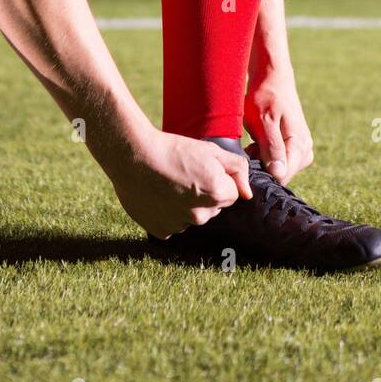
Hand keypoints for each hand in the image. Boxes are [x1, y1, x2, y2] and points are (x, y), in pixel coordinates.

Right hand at [107, 127, 251, 239]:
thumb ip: (237, 168)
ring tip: (168, 183)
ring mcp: (180, 226)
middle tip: (184, 174)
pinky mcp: (161, 231)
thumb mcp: (210, 150)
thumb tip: (247, 192)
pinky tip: (158, 195)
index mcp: (217, 194)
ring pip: (192, 216)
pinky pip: (173, 224)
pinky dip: (168, 213)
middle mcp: (201, 216)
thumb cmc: (172, 150)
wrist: (133, 157)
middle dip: (204, 193)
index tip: (201, 168)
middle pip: (212, 206)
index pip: (231, 193)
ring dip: (186, 204)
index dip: (218, 178)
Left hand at [243, 67, 313, 184]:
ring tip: (255, 138)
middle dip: (263, 164)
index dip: (263, 172)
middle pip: (280, 174)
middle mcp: (305, 150)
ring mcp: (301, 148)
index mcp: (300, 146)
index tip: (251, 155)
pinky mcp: (294, 144)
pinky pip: (278, 159)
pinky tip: (259, 139)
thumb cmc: (265, 96)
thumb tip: (280, 175)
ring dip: (263, 158)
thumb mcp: (264, 121)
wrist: (271, 76)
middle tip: (252, 144)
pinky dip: (265, 152)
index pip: (281, 177)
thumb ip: (272, 148)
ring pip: (277, 167)